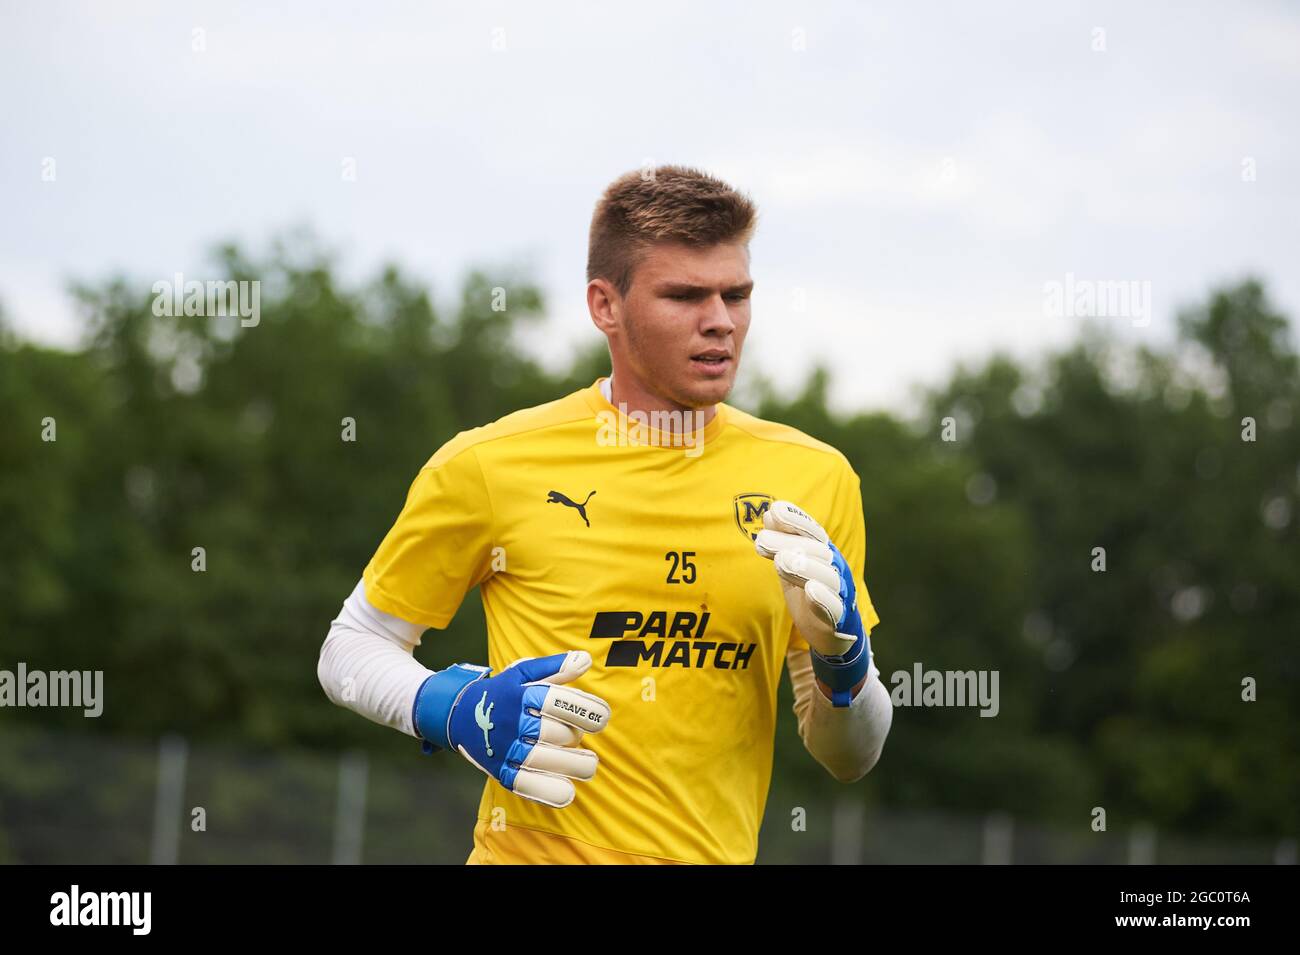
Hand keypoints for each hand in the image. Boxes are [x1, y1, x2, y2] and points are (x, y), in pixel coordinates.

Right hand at [413, 649, 610, 807]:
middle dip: (576, 737)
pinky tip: (568, 792)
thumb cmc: (502, 692)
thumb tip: (586, 659)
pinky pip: (525, 784)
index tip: (602, 717)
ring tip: (589, 765)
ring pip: (546, 760)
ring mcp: (504, 748)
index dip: (585, 710)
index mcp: (520, 694)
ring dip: (574, 765)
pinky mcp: (499, 771)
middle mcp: (512, 722)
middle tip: (578, 737)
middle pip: (556, 734)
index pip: (557, 701)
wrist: (456, 713)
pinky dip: (548, 791)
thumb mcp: (522, 673)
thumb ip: (555, 667)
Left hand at [754, 500, 871, 706]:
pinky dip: (823, 598)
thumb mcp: (793, 564)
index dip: (795, 520)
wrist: (833, 631)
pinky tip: (810, 590)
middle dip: (788, 543)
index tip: (773, 510)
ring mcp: (840, 592)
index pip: (811, 531)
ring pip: (826, 577)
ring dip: (804, 567)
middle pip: (815, 551)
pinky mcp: (839, 618)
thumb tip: (769, 513)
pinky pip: (833, 607)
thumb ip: (782, 542)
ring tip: (782, 561)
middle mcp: (836, 568)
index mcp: (824, 552)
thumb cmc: (810, 591)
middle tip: (760, 540)